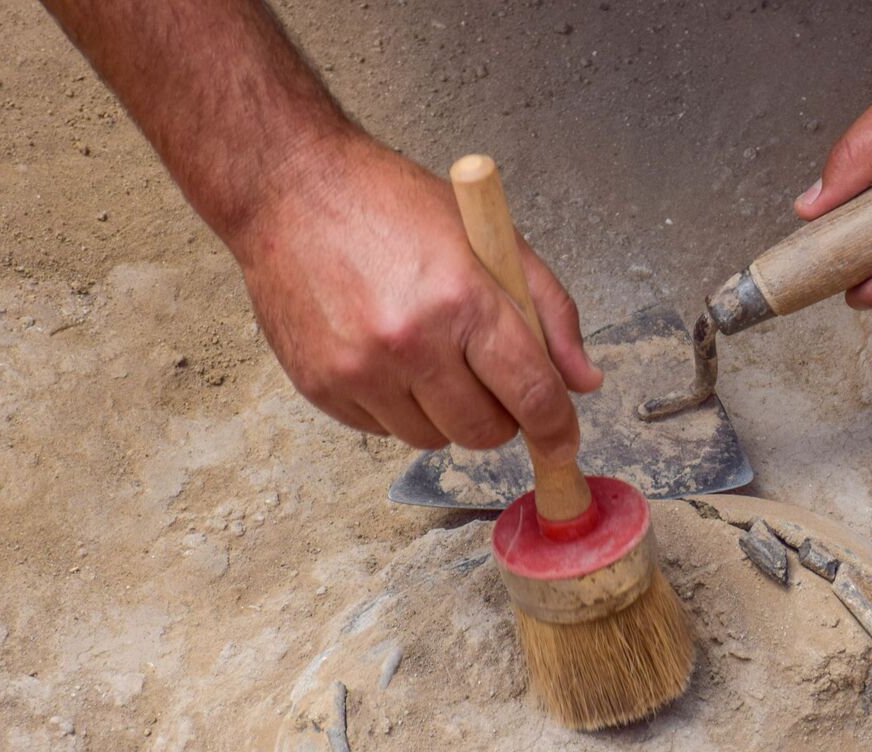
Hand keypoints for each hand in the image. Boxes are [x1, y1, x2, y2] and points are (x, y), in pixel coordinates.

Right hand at [227, 132, 600, 455]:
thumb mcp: (491, 238)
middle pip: (484, 432)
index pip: (532, 394)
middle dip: (499, 415)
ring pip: (432, 439)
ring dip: (444, 413)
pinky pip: (382, 431)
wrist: (290, 188)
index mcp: (462, 299)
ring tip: (427, 353)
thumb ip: (550, 311)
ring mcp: (360, 370)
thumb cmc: (391, 205)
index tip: (563, 442)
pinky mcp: (321, 386)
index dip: (557, 429)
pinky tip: (384, 355)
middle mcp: (410, 343)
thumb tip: (582, 381)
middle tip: (487, 376)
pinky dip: (396, 407)